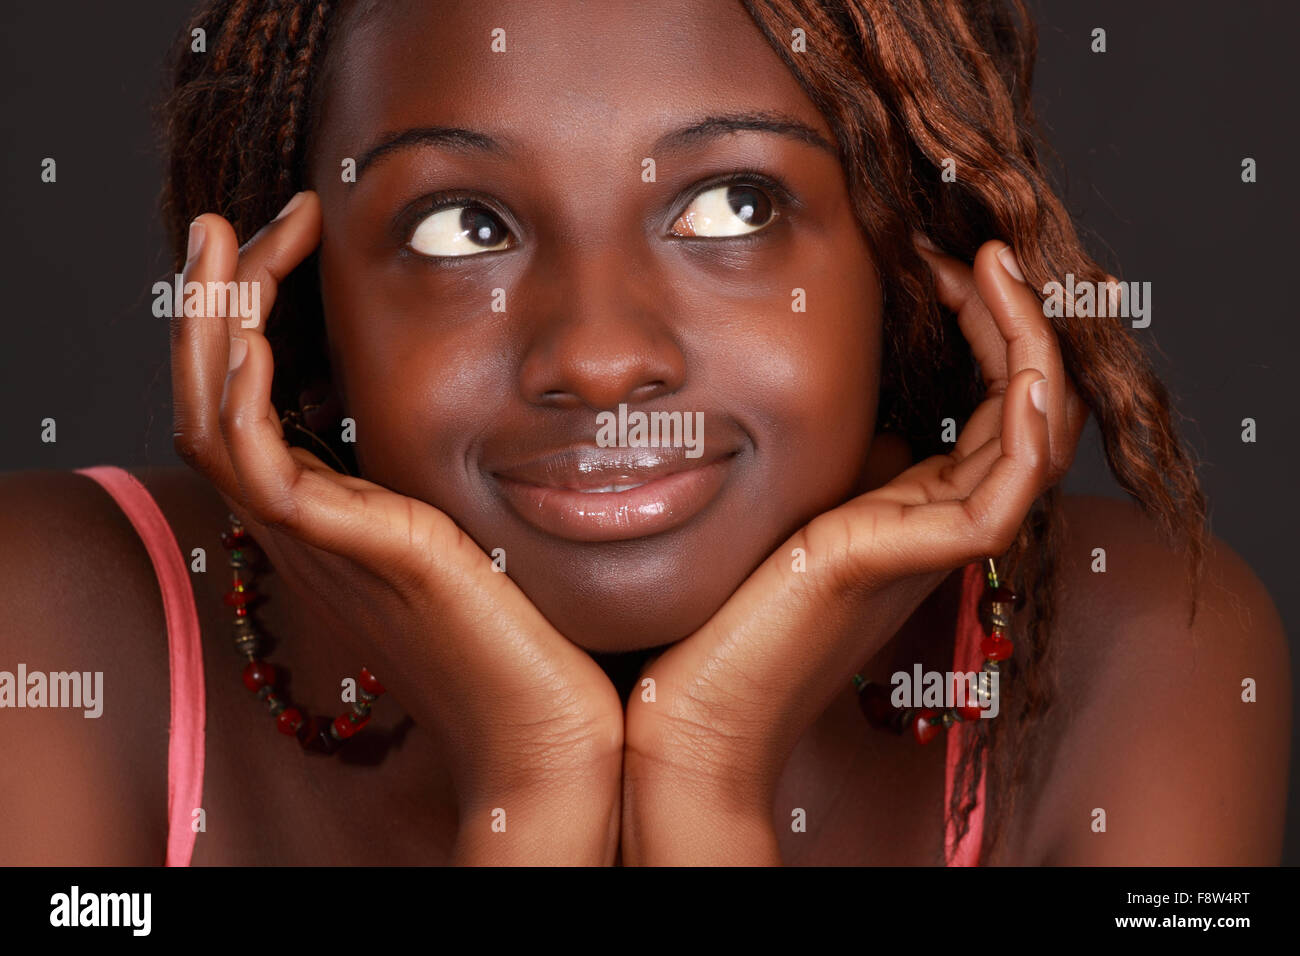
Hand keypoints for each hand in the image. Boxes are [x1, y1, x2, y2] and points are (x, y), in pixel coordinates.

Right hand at [170, 191, 623, 862]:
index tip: (293, 237)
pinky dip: (244, 401)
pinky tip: (262, 341)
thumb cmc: (534, 629)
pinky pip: (257, 470)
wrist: (546, 726)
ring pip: (213, 420)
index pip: (253, 402)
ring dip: (215, 325)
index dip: (254, 316)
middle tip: (235, 222)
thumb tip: (509, 393)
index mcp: (335, 514)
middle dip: (218, 301)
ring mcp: (318, 543)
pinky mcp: (351, 554)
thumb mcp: (485, 522)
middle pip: (213, 398)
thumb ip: (463, 467)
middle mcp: (309, 525)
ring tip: (234, 241)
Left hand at [622, 238, 1087, 862]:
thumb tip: (832, 372)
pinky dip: (1027, 426)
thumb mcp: (782, 490)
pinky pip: (1007, 494)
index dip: (982, 319)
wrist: (691, 704)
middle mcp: (934, 517)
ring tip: (990, 268)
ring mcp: (930, 544)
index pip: (989, 396)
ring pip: (1034, 435)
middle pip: (1024, 402)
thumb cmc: (719, 599)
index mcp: (911, 499)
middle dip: (1011, 314)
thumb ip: (824, 445)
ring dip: (1028, 344)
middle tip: (974, 248)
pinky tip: (1015, 367)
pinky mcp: (910, 564)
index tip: (935, 253)